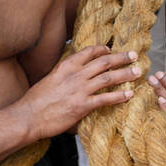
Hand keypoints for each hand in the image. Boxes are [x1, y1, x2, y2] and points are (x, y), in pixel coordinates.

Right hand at [19, 46, 140, 138]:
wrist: (28, 116)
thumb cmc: (36, 100)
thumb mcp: (50, 79)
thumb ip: (64, 74)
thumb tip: (75, 73)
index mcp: (66, 66)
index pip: (89, 52)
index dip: (102, 49)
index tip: (111, 49)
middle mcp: (75, 75)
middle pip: (104, 62)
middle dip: (121, 58)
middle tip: (134, 55)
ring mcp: (80, 90)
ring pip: (109, 77)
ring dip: (125, 74)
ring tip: (138, 72)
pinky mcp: (83, 106)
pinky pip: (106, 98)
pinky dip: (120, 96)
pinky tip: (129, 94)